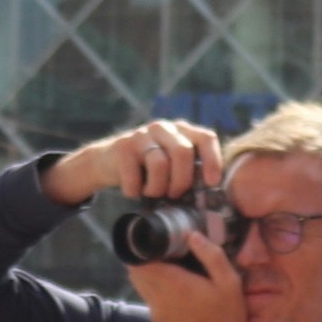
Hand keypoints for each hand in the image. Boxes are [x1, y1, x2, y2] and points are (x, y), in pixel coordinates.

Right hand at [43, 120, 220, 209]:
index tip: (211, 183)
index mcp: (182, 130)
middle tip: (174, 194)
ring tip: (152, 192)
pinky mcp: (122, 147)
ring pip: (160, 165)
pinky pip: (135, 177)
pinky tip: (134, 191)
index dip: (213, 160)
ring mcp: (141, 134)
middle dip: (181, 181)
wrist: (108, 162)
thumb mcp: (172, 165)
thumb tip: (211, 194)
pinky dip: (135, 191)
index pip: (206, 138)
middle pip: (183, 153)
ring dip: (157, 188)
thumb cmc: (148, 169)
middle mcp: (163, 127)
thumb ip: (191, 171)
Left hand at [124, 225, 250, 321]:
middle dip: (144, 259)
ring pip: (139, 285)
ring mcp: (155, 312)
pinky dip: (155, 289)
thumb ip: (210, 256)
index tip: (154, 240)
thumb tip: (191, 235)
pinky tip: (175, 288)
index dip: (142, 248)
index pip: (139, 262)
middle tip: (162, 251)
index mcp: (173, 284)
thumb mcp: (229, 282)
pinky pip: (149, 298)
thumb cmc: (228, 316)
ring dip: (148, 274)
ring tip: (169, 267)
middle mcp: (158, 298)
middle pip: (135, 272)